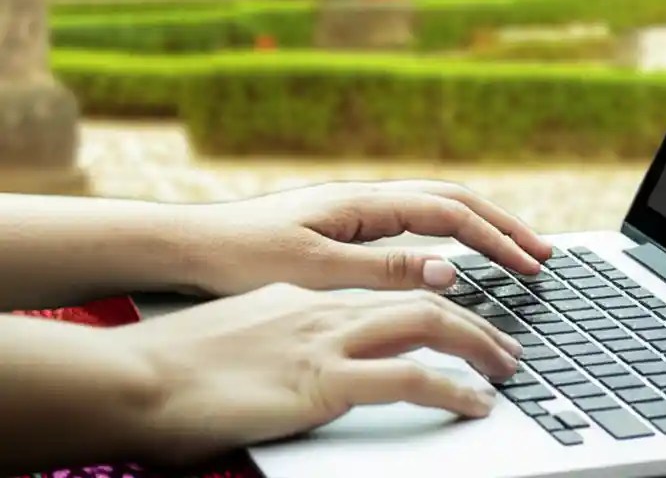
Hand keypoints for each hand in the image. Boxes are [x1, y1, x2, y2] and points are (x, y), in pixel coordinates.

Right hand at [114, 282, 521, 464]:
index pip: (389, 288)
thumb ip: (281, 344)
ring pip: (429, 324)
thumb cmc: (172, 372)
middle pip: (424, 298)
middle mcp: (324, 309)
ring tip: (506, 369)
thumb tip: (296, 364)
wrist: (132, 381)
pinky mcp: (323, 381)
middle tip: (505, 346)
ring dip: (478, 346)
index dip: (437, 299)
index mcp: (305, 299)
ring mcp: (327, 341)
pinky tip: (475, 403)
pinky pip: (410, 378)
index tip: (464, 316)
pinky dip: (453, 388)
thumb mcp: (241, 342)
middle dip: (474, 321)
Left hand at [182, 180, 552, 296]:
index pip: (452, 214)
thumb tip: (451, 268)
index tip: (532, 266)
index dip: (498, 240)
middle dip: (505, 227)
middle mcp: (368, 198)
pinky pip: (416, 225)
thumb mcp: (315, 270)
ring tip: (517, 250)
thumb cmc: (242, 257)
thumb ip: (384, 268)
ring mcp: (359, 210)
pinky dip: (452, 237)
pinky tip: (458, 255)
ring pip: (438, 210)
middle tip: (546, 254)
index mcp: (366, 202)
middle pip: (455, 202)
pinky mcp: (348, 226)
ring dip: (483, 228)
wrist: (188, 245)